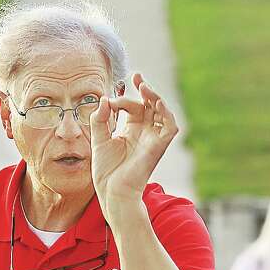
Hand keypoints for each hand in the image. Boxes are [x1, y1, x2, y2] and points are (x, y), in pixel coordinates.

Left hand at [89, 73, 177, 208]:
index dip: (122, 100)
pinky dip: (167, 114)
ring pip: (162, 112)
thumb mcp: (98, 140)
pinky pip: (170, 127)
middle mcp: (144, 133)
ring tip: (144, 86)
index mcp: (131, 131)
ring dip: (156, 97)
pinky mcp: (158, 147)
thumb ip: (100, 120)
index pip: (133, 107)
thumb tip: (105, 98)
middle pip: (150, 105)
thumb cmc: (106, 172)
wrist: (112, 193)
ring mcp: (153, 139)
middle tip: (136, 76)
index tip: (110, 101)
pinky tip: (157, 103)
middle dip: (145, 90)